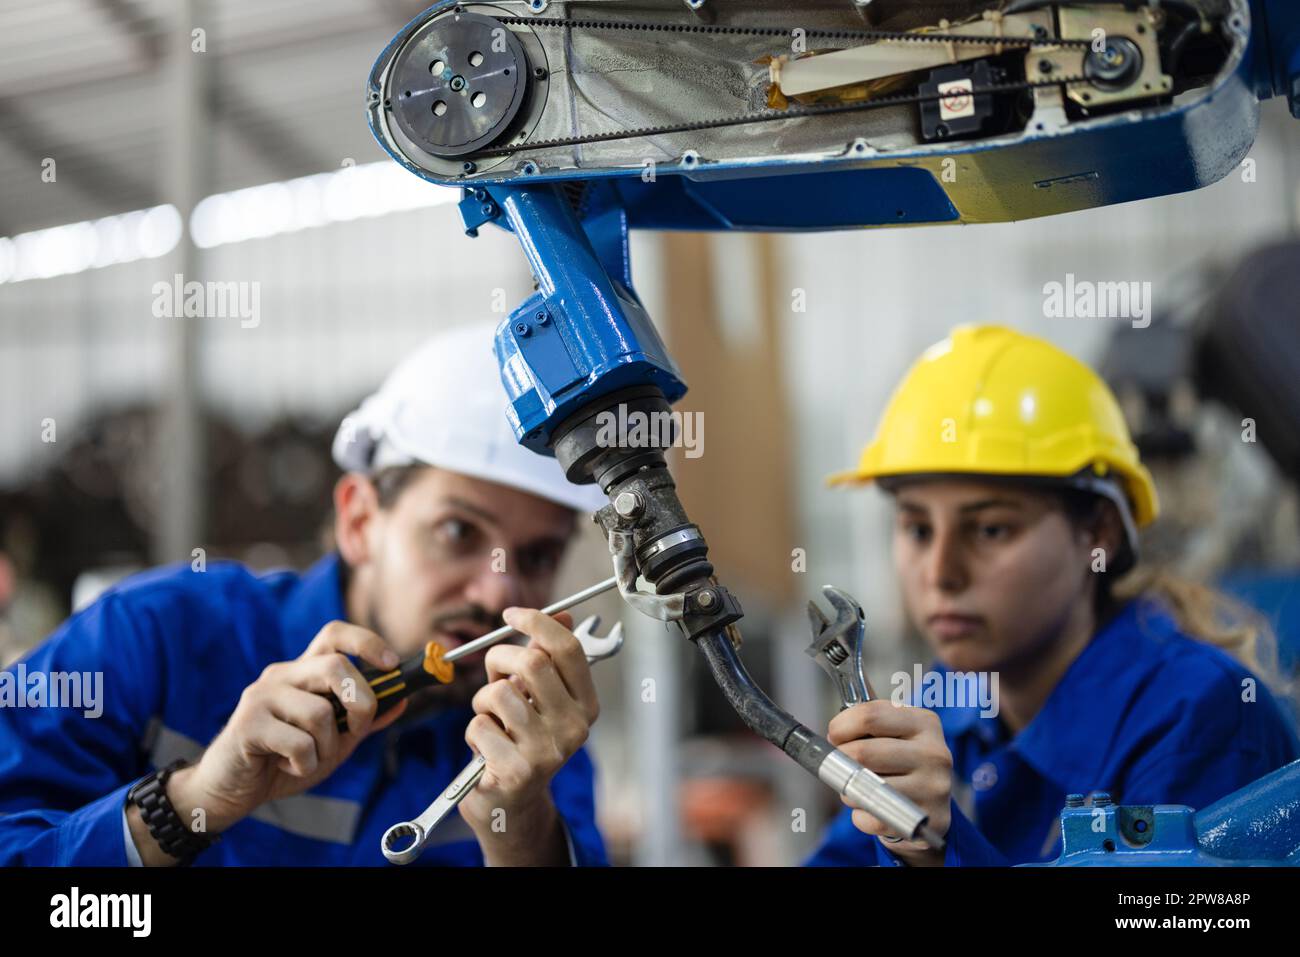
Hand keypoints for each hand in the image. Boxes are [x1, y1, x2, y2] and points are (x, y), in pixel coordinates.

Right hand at [174, 621, 407, 833]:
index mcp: (303, 672)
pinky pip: (299, 742)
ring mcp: (262, 696)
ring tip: (309, 758)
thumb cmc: (284, 760)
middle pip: (335, 666)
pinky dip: (306, 763)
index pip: (334, 634)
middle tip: (356, 730)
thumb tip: (402, 700)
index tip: (391, 664)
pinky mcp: (247, 723)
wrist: (233, 789)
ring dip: (327, 748)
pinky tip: (287, 765)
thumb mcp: (333, 742)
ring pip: (320, 712)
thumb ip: (363, 721)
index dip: (367, 642)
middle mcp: (282, 675)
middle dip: (361, 702)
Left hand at [459, 609, 598, 864]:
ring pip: (499, 694)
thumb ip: (548, 659)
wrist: (511, 804)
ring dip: (482, 700)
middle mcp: (574, 729)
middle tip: (491, 671)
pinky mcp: (518, 771)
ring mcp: (548, 751)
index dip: (538, 622)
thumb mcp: (539, 698)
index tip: (512, 614)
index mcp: (586, 706)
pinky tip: (486, 747)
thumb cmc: (522, 741)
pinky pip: (480, 726)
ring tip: (489, 717)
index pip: (568, 649)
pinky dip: (474, 730)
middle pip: (532, 663)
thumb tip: (563, 613)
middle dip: (499, 659)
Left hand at [827, 700, 953, 865]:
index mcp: (924, 722)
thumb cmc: (901, 762)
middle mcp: (934, 753)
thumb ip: (866, 723)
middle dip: (840, 761)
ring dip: (850, 790)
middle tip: (843, 765)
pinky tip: (872, 809)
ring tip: (861, 788)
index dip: (840, 727)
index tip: (835, 737)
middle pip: (862, 753)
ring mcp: (934, 788)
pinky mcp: (929, 819)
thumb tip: (834, 735)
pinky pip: (873, 818)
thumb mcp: (893, 731)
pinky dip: (862, 815)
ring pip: (865, 787)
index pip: (869, 716)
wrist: (930, 805)